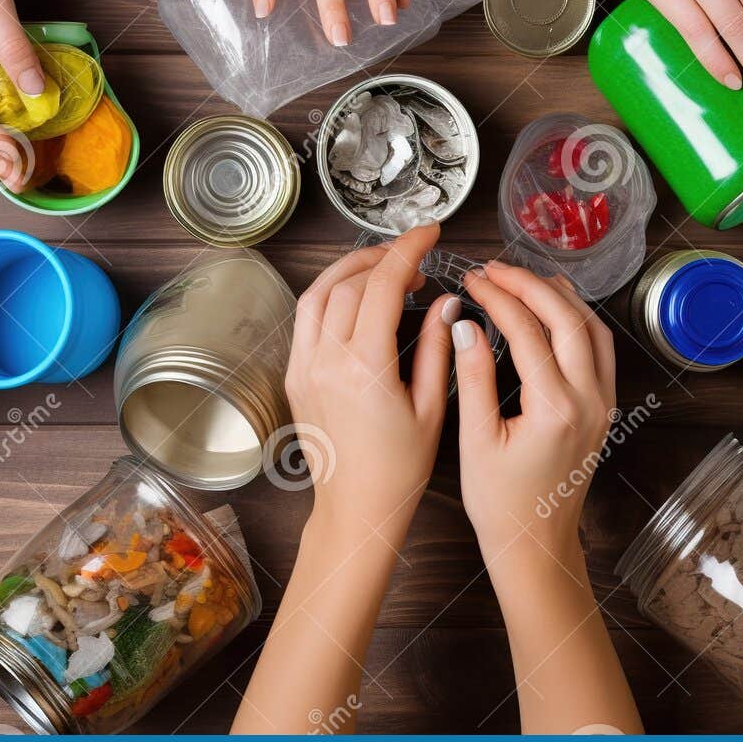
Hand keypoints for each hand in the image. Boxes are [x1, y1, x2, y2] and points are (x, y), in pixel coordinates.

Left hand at [285, 225, 453, 543]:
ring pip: (317, 293)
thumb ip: (441, 348)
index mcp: (366, 366)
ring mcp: (304, 367)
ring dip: (349, 271)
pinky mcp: (295, 377)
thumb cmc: (398, 469)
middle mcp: (327, 360)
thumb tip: (448, 302)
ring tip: (382, 270)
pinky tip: (354, 299)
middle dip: (382, 257)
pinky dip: (328, 296)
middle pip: (349, 281)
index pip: (384, 283)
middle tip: (413, 259)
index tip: (429, 232)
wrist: (355, 509)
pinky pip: (304, 319)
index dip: (408, 249)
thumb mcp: (434, 408)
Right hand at [453, 261, 615, 559]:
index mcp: (555, 408)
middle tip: (494, 269)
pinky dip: (578, 320)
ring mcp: (603, 404)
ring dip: (559, 297)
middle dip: (529, 285)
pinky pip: (599, 349)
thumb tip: (463, 323)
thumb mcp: (475, 440)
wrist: (537, 545)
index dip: (497, 297)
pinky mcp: (604, 409)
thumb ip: (473, 377)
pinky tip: (554, 309)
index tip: (471, 279)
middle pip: (567, 318)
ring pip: (593, 329)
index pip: (527, 330)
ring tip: (523, 278)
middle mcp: (589, 400)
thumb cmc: (501, 504)